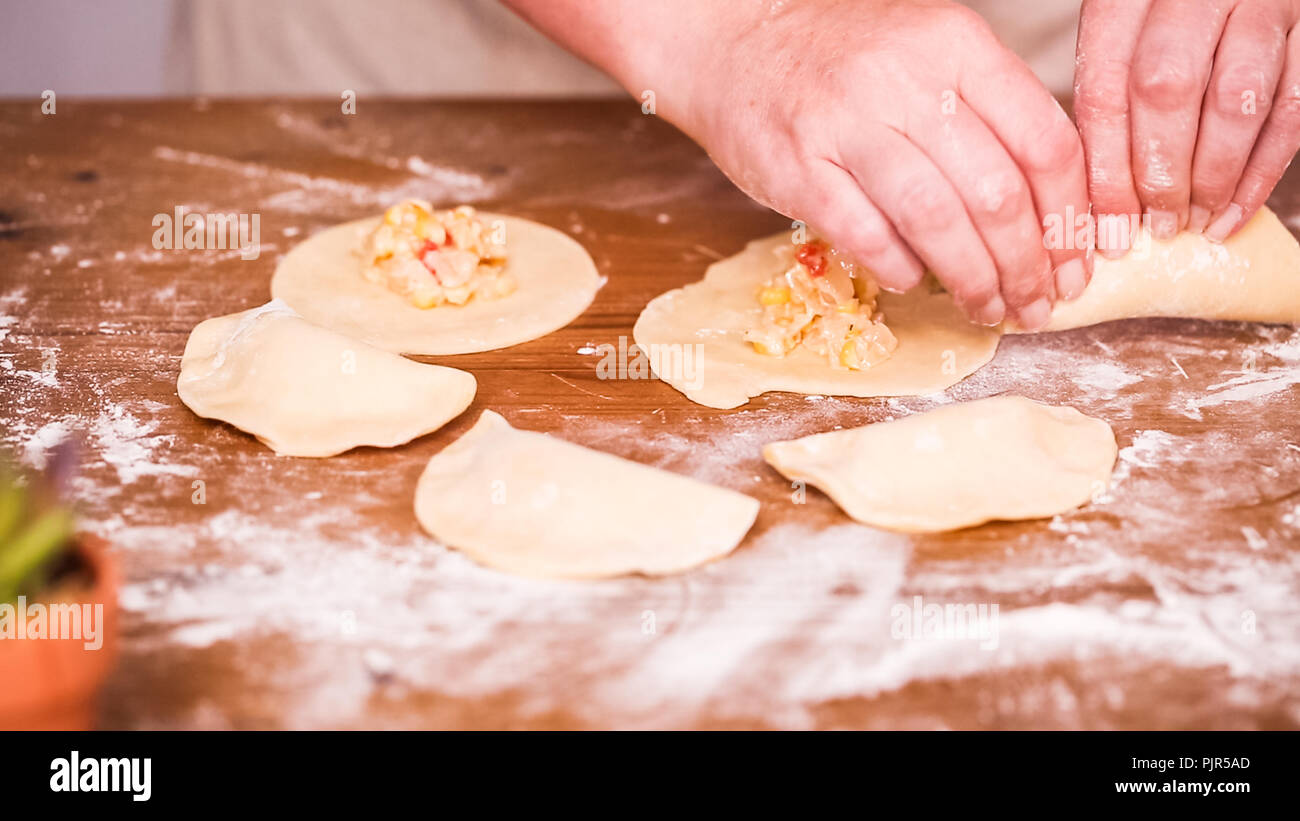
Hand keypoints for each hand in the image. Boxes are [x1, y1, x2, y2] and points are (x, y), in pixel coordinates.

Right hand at [677, 0, 1091, 327]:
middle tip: (1035, 305)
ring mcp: (847, 123)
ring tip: (986, 309)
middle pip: (996, 192)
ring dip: (972, 280)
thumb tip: (1048, 217)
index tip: (1076, 265)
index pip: (1044, 142)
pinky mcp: (798, 168)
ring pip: (936, 221)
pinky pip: (866, 235)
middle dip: (1027, 266)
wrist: (735, 40)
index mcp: (956, 45)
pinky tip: (911, 279)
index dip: (1070, 219)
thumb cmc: (842, 59)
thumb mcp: (928, 56)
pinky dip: (898, 268)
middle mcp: (905, 78)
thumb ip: (987, 116)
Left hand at [1076, 0, 1299, 253]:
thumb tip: (1103, 204)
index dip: (1105, 171)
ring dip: (1213, 178)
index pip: (1105, 89)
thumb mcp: (1124, 40)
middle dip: (1160, 176)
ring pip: (1234, 101)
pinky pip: (1291, 106)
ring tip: (1196, 223)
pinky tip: (1236, 209)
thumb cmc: (1165, 21)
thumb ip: (1111, 99)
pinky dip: (1263, 170)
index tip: (1109, 229)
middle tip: (1158, 227)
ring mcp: (1261, 3)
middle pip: (1166, 91)